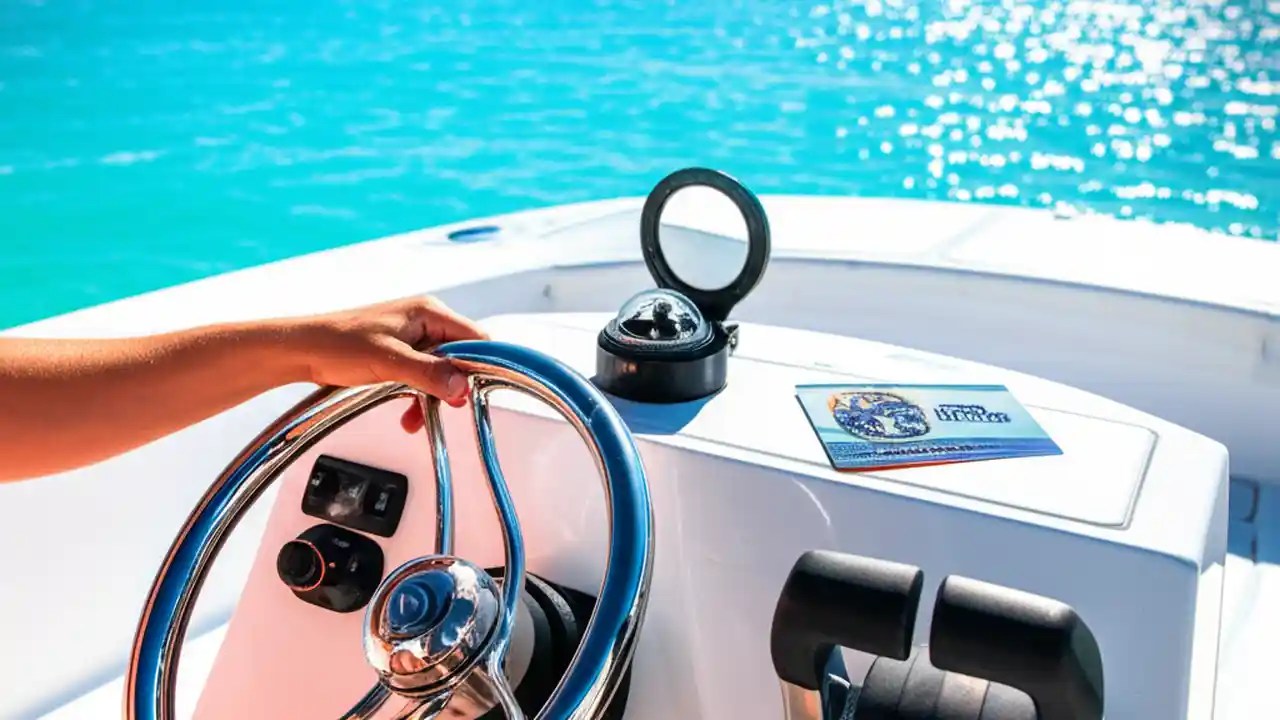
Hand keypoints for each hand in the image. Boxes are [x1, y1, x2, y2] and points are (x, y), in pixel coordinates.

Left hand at [289, 296, 488, 409]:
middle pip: (460, 356)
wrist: (301, 350)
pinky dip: (418, 397)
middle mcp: (424, 321)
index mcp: (428, 312)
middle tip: (446, 407)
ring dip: (433, 396)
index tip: (474, 390)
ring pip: (441, 371)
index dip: (480, 364)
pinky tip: (407, 415)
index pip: (475, 337)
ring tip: (417, 418)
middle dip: (453, 386)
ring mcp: (412, 338)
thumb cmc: (338, 344)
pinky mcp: (400, 354)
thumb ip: (428, 372)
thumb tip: (461, 385)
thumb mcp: (389, 361)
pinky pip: (422, 377)